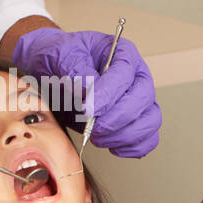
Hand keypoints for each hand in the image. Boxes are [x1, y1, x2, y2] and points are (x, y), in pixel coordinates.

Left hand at [11, 27, 160, 157]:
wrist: (52, 74)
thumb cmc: (61, 59)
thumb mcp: (61, 56)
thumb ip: (75, 70)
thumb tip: (89, 91)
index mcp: (122, 54)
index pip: (124, 74)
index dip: (108, 94)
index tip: (87, 108)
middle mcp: (136, 77)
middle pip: (142, 100)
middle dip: (115, 118)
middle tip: (91, 126)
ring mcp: (138, 100)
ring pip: (149, 122)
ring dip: (123, 136)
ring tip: (97, 136)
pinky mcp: (134, 122)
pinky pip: (147, 140)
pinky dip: (131, 148)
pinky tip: (110, 145)